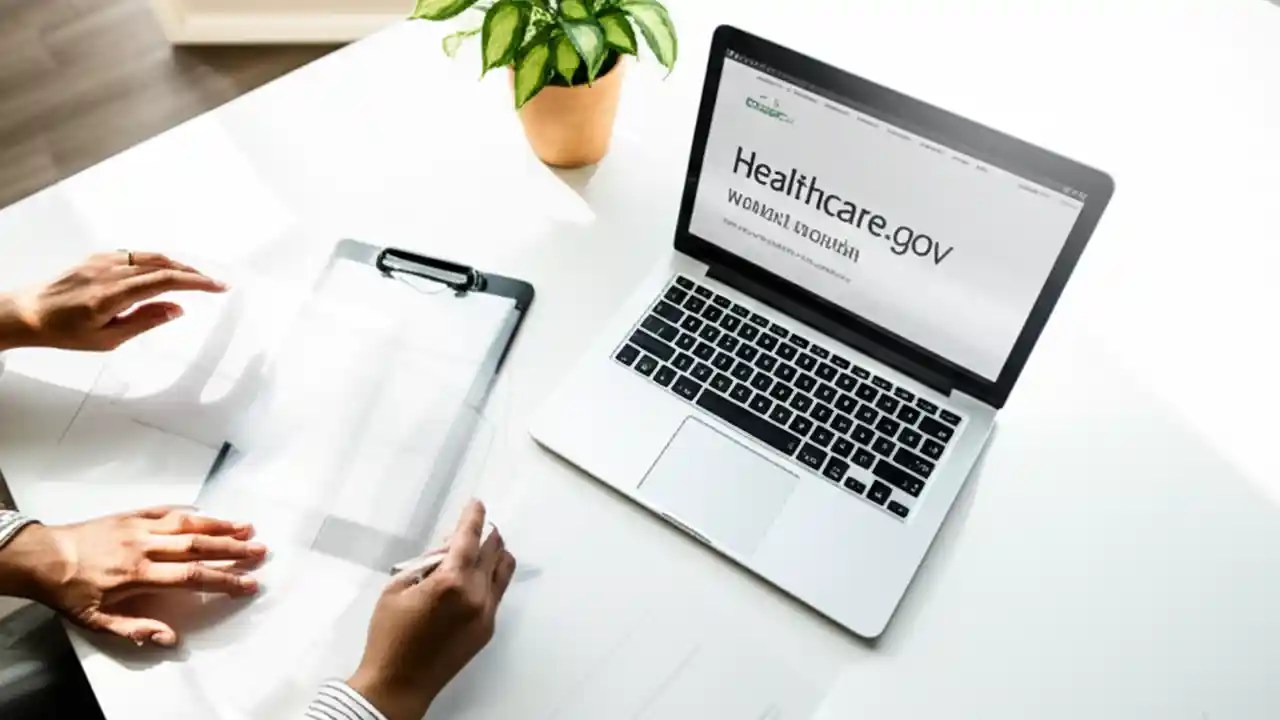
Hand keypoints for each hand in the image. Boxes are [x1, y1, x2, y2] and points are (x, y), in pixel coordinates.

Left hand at [0, 251, 225, 351]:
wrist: (29, 312)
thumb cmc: (64, 331)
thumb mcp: (108, 338)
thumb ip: (145, 321)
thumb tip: (177, 308)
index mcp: (113, 295)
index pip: (165, 281)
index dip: (197, 283)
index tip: (219, 287)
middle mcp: (110, 272)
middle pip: (164, 265)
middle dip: (194, 274)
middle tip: (215, 285)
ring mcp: (103, 260)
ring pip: (152, 257)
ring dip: (178, 266)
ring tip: (195, 279)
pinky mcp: (98, 257)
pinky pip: (136, 254)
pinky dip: (157, 261)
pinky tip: (165, 270)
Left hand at [0, 506, 265, 645]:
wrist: (42, 556)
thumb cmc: (69, 592)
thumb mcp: (95, 620)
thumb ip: (135, 628)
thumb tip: (170, 639)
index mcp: (140, 574)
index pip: (192, 577)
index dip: (224, 580)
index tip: (249, 583)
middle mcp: (146, 546)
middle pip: (198, 546)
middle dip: (233, 549)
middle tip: (261, 550)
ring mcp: (140, 526)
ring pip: (187, 523)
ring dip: (219, 525)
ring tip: (247, 527)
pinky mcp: (131, 514)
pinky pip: (166, 509)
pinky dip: (189, 511)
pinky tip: (206, 513)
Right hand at [347, 501, 515, 719]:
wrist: (399, 683)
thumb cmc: (390, 636)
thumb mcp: (397, 588)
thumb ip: (426, 564)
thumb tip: (446, 551)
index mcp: (451, 581)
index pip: (470, 538)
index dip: (474, 517)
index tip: (477, 504)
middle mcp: (476, 595)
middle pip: (493, 550)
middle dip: (484, 533)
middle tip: (469, 529)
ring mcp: (486, 613)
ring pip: (503, 570)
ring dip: (494, 553)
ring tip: (476, 552)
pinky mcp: (488, 629)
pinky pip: (497, 593)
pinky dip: (489, 578)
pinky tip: (471, 580)